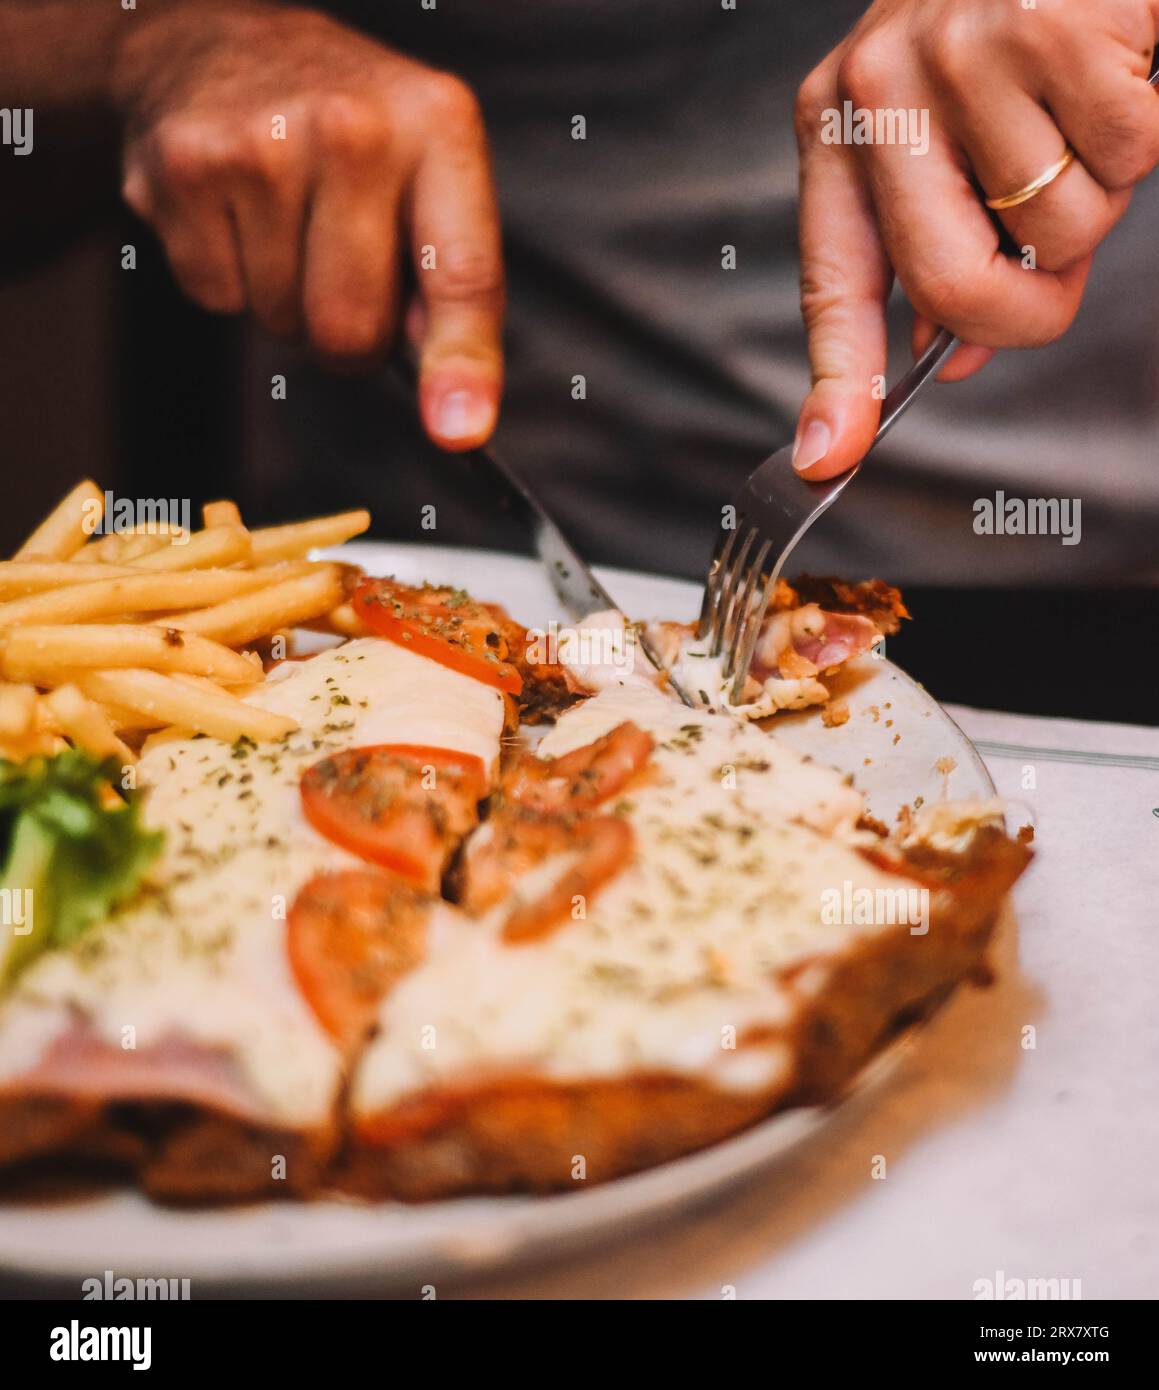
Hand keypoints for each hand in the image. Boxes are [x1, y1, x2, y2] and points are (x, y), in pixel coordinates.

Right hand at [112, 1, 503, 450]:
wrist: (218, 46)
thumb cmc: (347, 136)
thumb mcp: (429, 178)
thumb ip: (451, 287)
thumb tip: (455, 413)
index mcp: (438, 128)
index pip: (461, 273)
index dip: (460, 364)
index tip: (459, 433)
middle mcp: (355, 127)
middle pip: (351, 328)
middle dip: (345, 336)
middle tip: (337, 270)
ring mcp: (263, 143)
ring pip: (281, 321)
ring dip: (283, 300)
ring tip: (285, 221)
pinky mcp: (186, 167)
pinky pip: (216, 297)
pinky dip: (224, 277)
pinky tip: (235, 213)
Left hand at [793, 0, 1158, 477]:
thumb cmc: (1011, 18)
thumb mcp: (946, 130)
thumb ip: (942, 241)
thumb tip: (949, 352)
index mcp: (838, 119)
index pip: (832, 278)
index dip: (838, 378)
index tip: (828, 455)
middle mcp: (879, 85)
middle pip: (950, 285)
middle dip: (1022, 316)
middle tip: (1052, 283)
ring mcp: (961, 53)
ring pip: (1054, 229)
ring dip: (1095, 203)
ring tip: (1078, 120)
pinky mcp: (1052, 27)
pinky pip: (1124, 156)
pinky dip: (1142, 136)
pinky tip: (1116, 71)